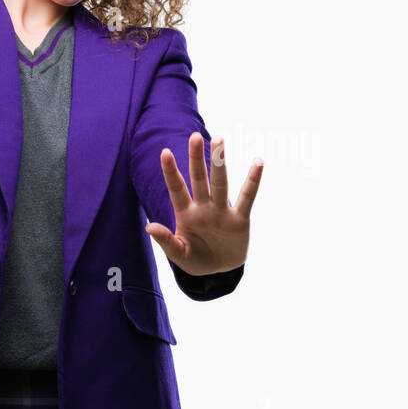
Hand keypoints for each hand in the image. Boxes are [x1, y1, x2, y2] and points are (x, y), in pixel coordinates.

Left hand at [144, 133, 261, 275]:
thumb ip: (166, 241)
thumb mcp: (179, 254)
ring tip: (220, 140)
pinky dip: (253, 181)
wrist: (220, 272)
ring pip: (221, 183)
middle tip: (195, 136)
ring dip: (219, 162)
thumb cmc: (196, 260)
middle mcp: (203, 207)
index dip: (171, 172)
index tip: (165, 152)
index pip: (177, 189)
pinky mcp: (240, 220)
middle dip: (197, 158)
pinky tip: (258, 163)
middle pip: (199, 178)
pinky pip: (247, 198)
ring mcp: (222, 211)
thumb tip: (149, 226)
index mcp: (186, 213)